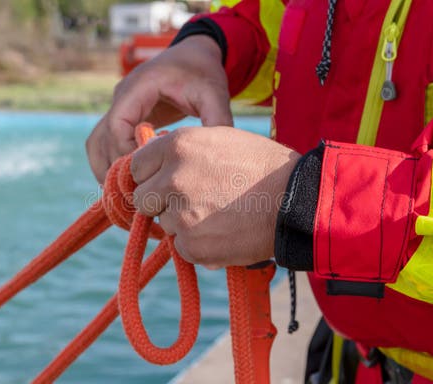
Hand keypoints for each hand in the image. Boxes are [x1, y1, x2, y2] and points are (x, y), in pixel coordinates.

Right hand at [86, 35, 232, 183]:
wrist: (194, 55)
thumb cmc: (202, 71)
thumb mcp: (214, 93)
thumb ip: (217, 120)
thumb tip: (215, 156)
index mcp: (138, 88)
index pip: (118, 127)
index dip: (128, 155)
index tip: (150, 176)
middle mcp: (121, 98)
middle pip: (102, 141)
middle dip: (118, 170)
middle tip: (140, 194)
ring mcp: (118, 108)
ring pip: (97, 145)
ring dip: (107, 170)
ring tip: (131, 194)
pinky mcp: (123, 119)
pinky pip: (103, 145)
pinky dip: (109, 164)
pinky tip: (130, 182)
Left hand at [131, 127, 300, 268]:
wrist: (296, 200)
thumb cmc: (262, 166)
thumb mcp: (219, 139)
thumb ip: (181, 149)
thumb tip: (150, 156)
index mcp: (177, 146)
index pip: (136, 167)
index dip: (151, 176)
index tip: (164, 182)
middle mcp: (172, 178)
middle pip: (142, 199)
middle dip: (161, 203)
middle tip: (190, 202)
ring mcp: (180, 214)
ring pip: (165, 224)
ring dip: (183, 224)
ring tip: (218, 215)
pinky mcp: (192, 245)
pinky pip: (181, 247)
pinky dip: (198, 245)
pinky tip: (224, 232)